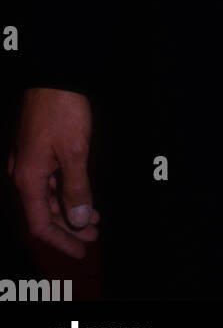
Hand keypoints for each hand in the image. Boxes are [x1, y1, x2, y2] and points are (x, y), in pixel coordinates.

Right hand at [8, 89, 98, 258]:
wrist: (53, 75)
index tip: (81, 251)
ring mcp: (28, 161)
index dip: (62, 241)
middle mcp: (23, 173)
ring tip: (94, 218)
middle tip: (94, 236)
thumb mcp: (75, 152)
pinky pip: (49, 180)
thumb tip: (80, 219)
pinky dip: (66, 192)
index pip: (41, 224)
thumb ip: (77, 188)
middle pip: (43, 213)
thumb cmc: (62, 110)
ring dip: (70, 210)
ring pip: (47, 197)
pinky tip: (82, 194)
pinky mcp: (37, 149)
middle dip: (69, 227)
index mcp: (28, 178)